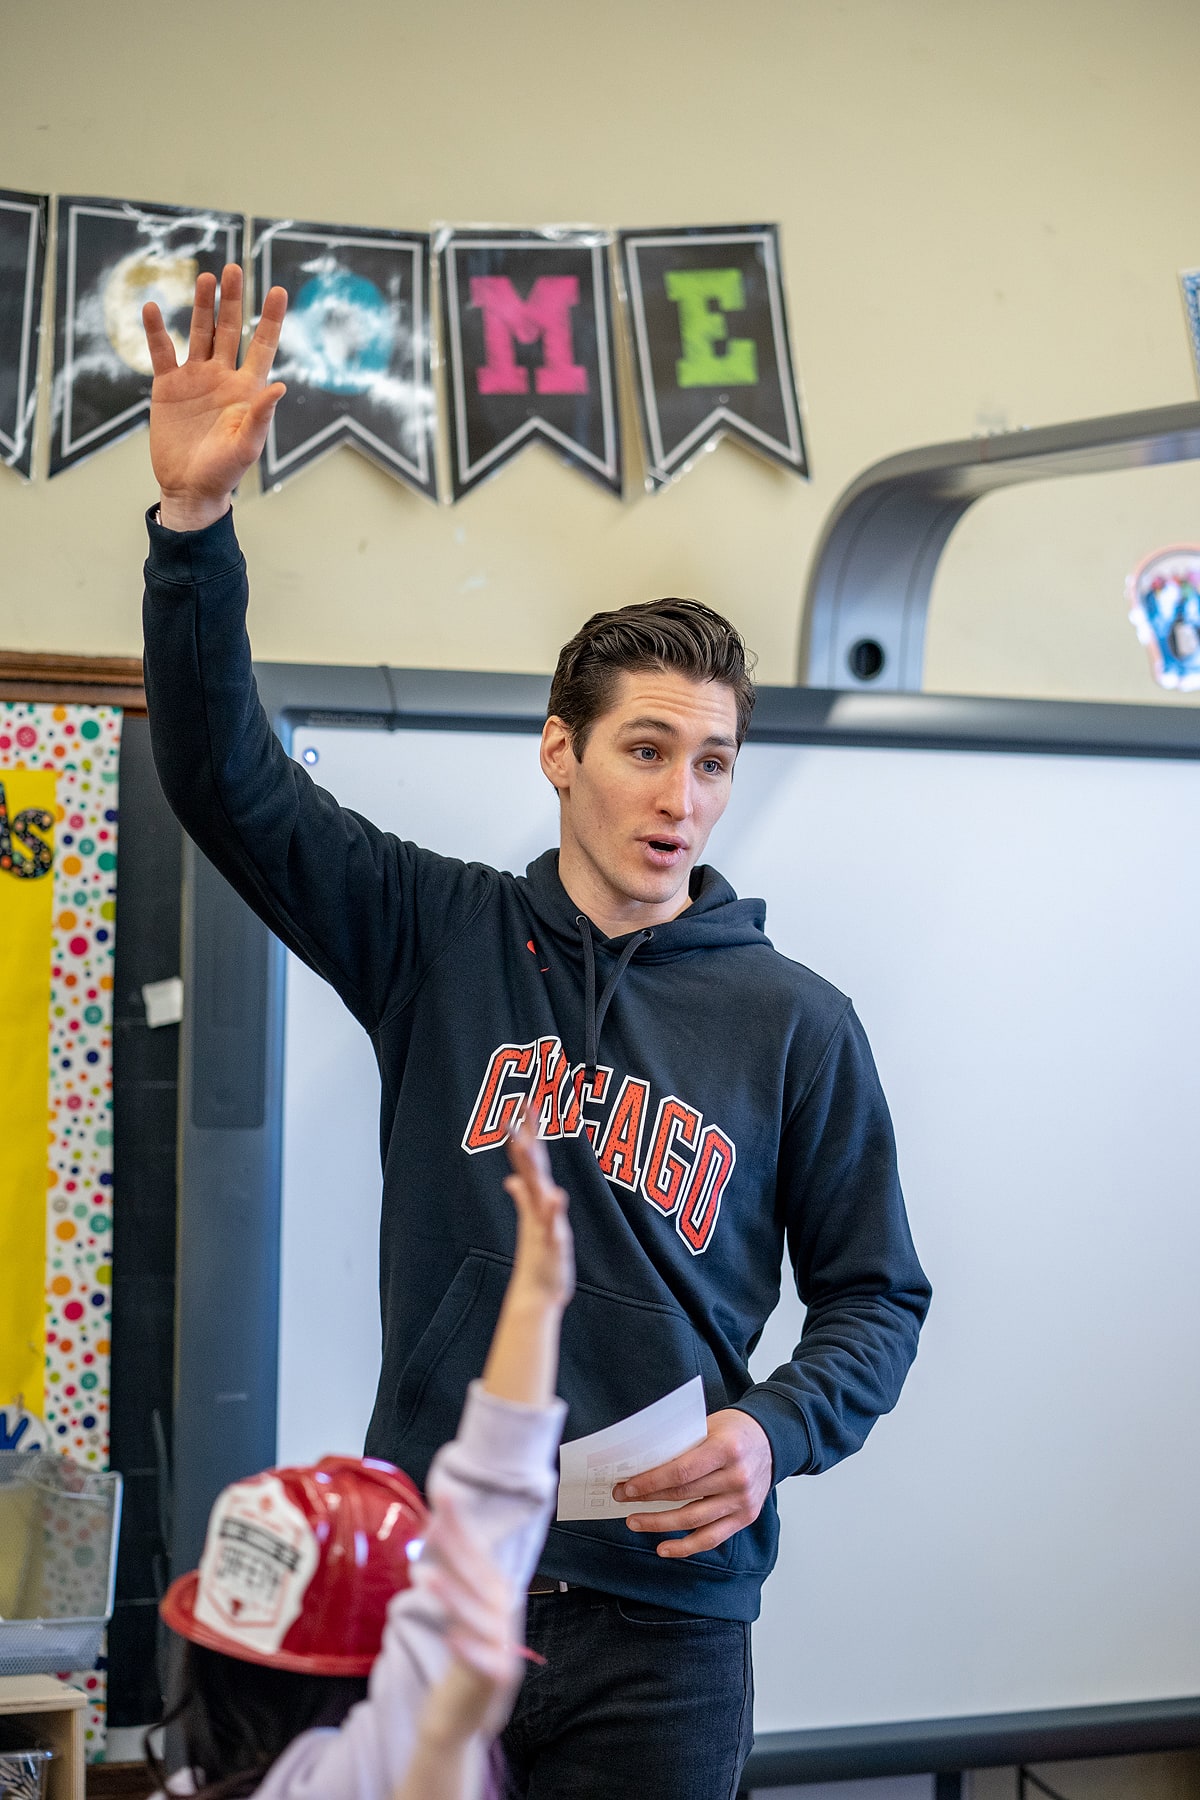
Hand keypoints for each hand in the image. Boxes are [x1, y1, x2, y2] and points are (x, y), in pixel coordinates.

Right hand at [143, 262, 287, 530]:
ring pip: (200, 333)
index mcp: (247, 389)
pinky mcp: (168, 386)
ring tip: (206, 276)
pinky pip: (162, 352)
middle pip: (230, 330)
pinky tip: (153, 308)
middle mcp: (223, 377)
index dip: (271, 319)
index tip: (278, 290)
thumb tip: (280, 386)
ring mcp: (195, 378)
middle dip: (232, 300)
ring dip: (202, 306)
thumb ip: (260, 416)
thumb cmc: (224, 472)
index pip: (263, 346)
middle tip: (234, 268)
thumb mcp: (246, 446)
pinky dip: (157, 331)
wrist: (189, 488)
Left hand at [420, 1493, 524, 1742]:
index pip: (477, 1552)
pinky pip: (484, 1663)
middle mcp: (504, 1615)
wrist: (465, 1715)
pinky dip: (469, 1650)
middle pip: (478, 1578)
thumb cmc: (463, 1654)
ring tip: (428, 1578)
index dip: (460, 1526)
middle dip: (456, 1549)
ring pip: (479, 1618)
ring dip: (454, 1596)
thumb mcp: (460, 1610)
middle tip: (433, 1525)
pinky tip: (451, 1637)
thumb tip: (434, 1525)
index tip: (443, 1495)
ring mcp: (504, 1647)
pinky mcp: (497, 1680)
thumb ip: (452, 1573)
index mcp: (497, 1593)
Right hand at [503, 1106, 574, 1308]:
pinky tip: (557, 1195)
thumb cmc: (540, 1257)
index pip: (531, 1158)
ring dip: (531, 1169)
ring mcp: (542, 1224)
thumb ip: (523, 1198)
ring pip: (536, 1191)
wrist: (537, 1294)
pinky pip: (551, 1224)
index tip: (527, 1101)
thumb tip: (511, 1180)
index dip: (529, 1130)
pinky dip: (553, 1211)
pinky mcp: (550, 1244)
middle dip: (525, 1137)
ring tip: (525, 1145)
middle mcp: (537, 1206)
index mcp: (535, 1199)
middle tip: (520, 1109)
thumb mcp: (535, 1221)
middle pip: (531, 1166)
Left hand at [615, 1409, 772, 1558]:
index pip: (681, 1471)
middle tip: (621, 1499)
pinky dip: (685, 1547)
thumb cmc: (735, 1430)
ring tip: (634, 1521)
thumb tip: (642, 1462)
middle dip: (647, 1499)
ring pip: (693, 1521)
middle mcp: (737, 1477)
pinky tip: (663, 1548)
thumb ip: (682, 1443)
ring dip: (659, 1524)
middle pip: (683, 1495)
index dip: (651, 1482)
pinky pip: (711, 1538)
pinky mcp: (745, 1517)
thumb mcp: (709, 1425)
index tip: (628, 1486)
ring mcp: (742, 1501)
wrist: (772, 1441)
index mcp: (726, 1449)